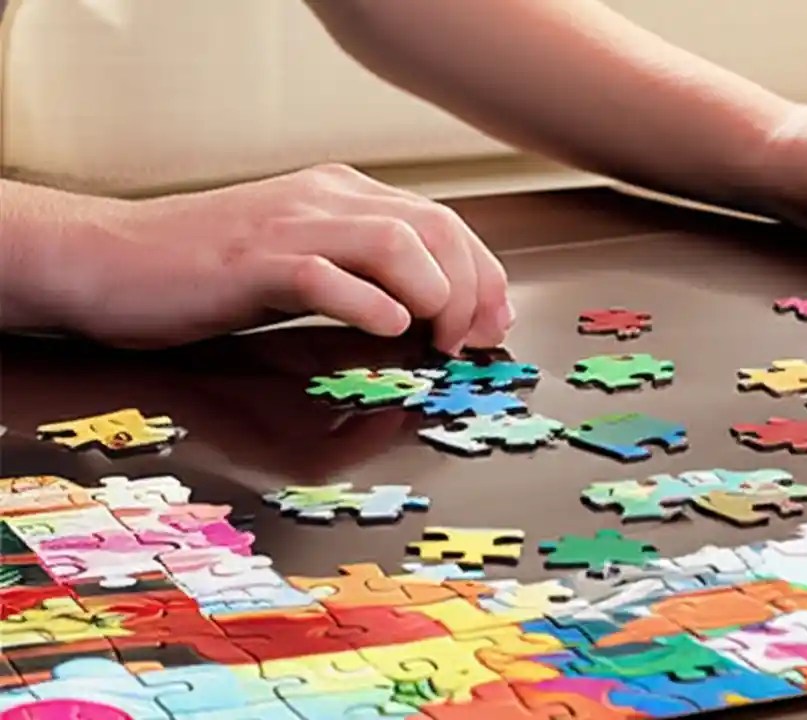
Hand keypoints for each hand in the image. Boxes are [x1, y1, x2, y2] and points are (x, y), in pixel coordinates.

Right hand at [13, 164, 510, 350]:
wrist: (110, 257)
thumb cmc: (208, 270)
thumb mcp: (303, 261)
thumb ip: (365, 275)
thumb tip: (431, 320)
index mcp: (344, 195)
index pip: (445, 222)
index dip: (485, 275)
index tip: (494, 325)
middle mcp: (327, 200)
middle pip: (436, 228)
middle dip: (472, 288)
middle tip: (470, 342)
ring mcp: (291, 228)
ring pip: (397, 242)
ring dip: (434, 295)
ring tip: (435, 340)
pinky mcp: (253, 263)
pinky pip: (326, 275)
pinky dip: (368, 303)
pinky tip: (387, 328)